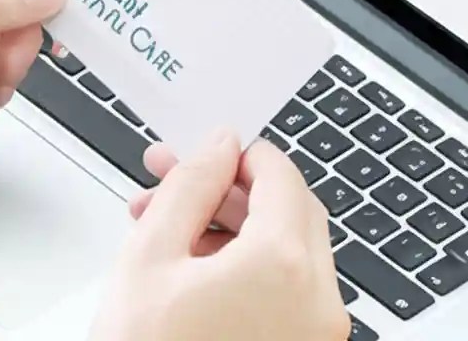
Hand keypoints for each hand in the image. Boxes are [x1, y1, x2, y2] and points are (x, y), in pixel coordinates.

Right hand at [90, 135, 348, 340]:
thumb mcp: (149, 258)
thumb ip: (189, 185)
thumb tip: (217, 145)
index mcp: (283, 264)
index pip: (280, 174)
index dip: (236, 155)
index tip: (201, 156)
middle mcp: (317, 300)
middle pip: (290, 212)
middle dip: (228, 192)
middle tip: (174, 187)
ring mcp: (318, 335)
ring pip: (287, 253)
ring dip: (233, 231)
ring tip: (166, 236)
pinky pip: (287, 293)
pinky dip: (247, 272)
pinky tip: (191, 276)